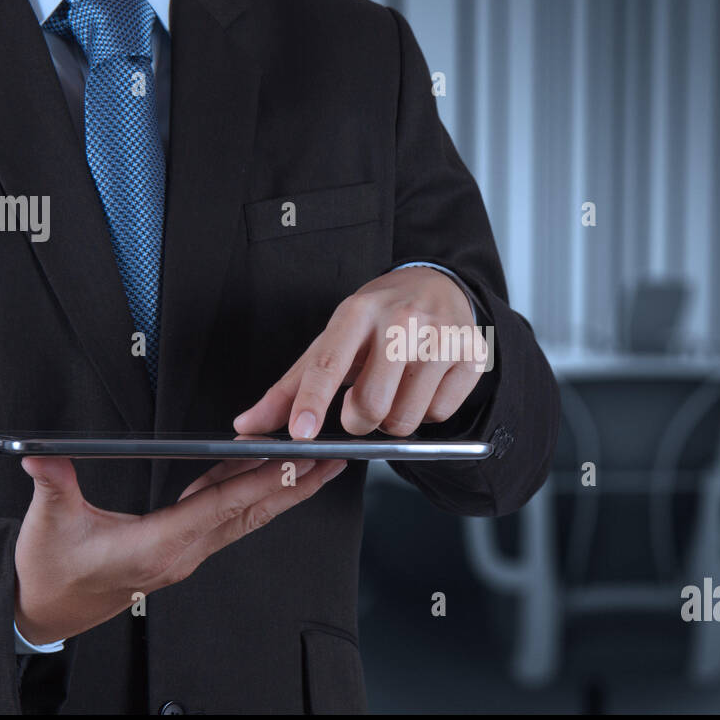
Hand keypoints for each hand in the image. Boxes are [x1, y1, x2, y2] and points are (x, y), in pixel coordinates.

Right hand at [14, 455, 345, 644]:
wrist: (45, 611)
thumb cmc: (52, 575)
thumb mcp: (48, 526)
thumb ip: (53, 484)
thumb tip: (44, 457)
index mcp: (157, 547)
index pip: (222, 507)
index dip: (261, 482)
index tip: (295, 463)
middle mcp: (180, 553)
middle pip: (250, 515)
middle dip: (294, 487)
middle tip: (331, 461)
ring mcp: (183, 554)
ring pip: (242, 518)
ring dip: (277, 491)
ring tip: (310, 464)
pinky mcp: (178, 550)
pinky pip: (222, 517)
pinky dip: (243, 492)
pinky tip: (253, 471)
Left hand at [234, 267, 487, 438]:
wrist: (439, 285)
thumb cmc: (378, 319)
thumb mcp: (333, 339)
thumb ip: (291, 387)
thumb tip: (247, 425)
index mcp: (358, 311)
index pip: (329, 363)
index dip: (312, 402)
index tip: (300, 434)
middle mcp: (402, 320)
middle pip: (371, 406)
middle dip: (359, 420)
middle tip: (361, 406)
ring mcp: (442, 337)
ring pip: (406, 419)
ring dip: (394, 420)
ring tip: (396, 391)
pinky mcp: (472, 354)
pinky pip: (441, 415)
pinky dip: (427, 413)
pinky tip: (424, 386)